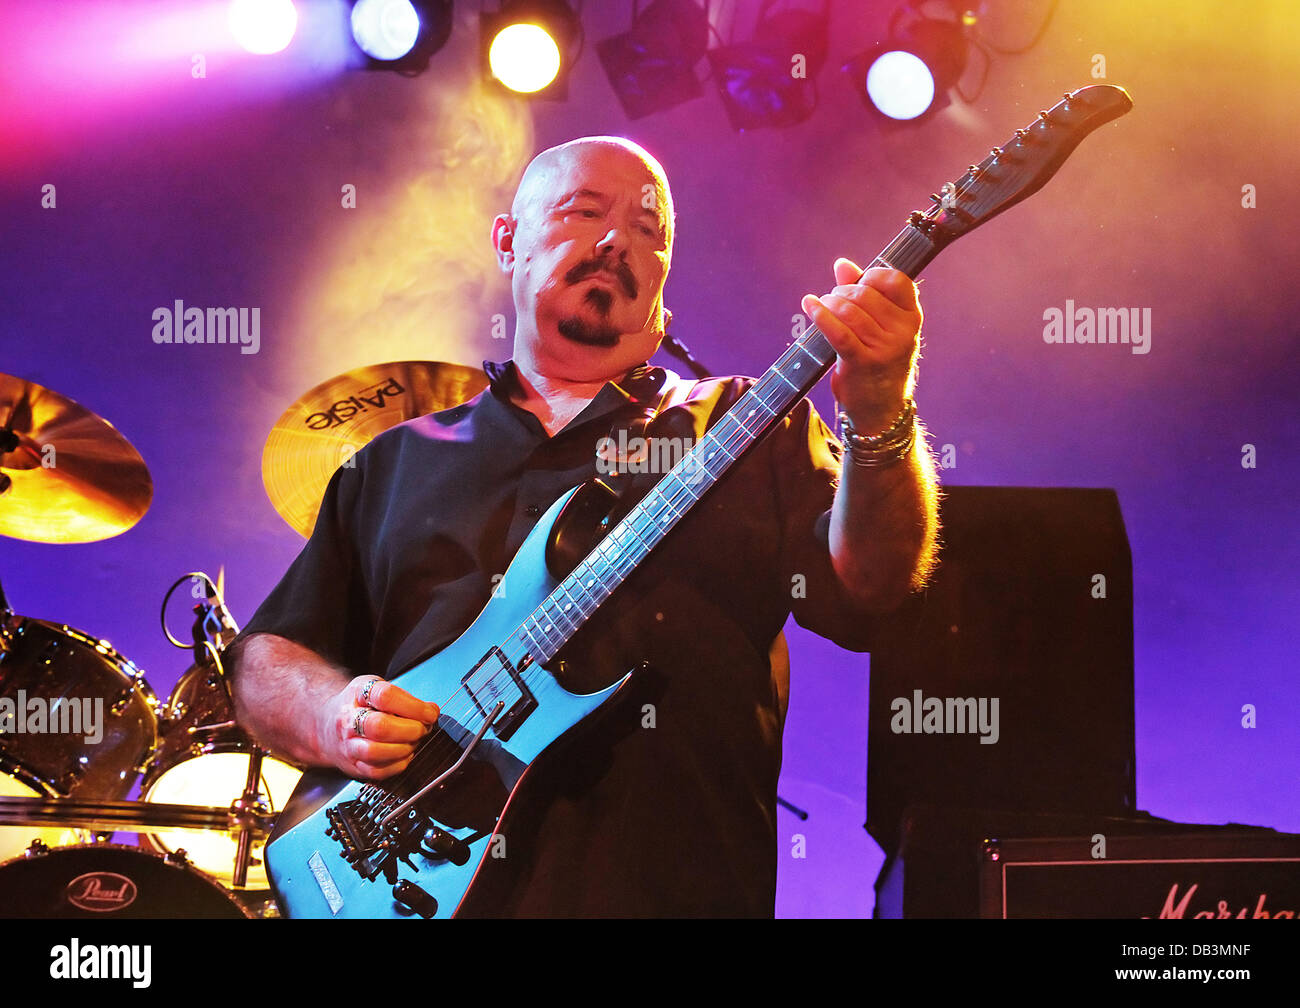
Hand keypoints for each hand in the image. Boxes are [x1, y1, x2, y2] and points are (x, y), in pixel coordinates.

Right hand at [318, 675, 440, 780]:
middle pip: (380, 727)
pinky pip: (376, 771)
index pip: (385, 697)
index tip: (430, 712)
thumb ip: (403, 698)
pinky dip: (398, 764)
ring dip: (404, 748)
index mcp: (358, 694)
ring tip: (413, 741)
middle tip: (423, 728)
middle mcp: (349, 719)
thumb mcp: (376, 689)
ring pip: (376, 752)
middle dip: (410, 730)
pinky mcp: (353, 765)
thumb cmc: (359, 705)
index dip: (413, 706)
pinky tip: (404, 755)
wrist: (326, 724)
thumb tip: (430, 711)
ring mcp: (349, 744)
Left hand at [801, 258, 921, 431]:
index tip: (857, 283)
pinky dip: (820, 315)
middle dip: (842, 292)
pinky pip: (838, 331)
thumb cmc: (878, 362)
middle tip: (832, 300)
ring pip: (849, 311)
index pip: (896, 280)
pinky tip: (809, 305)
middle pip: (865, 294)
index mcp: (912, 318)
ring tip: (822, 307)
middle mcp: (903, 332)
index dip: (871, 276)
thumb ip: (864, 293)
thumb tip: (842, 264)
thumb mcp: (881, 327)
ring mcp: (884, 348)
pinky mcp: (862, 362)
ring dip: (829, 304)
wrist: (880, 409)